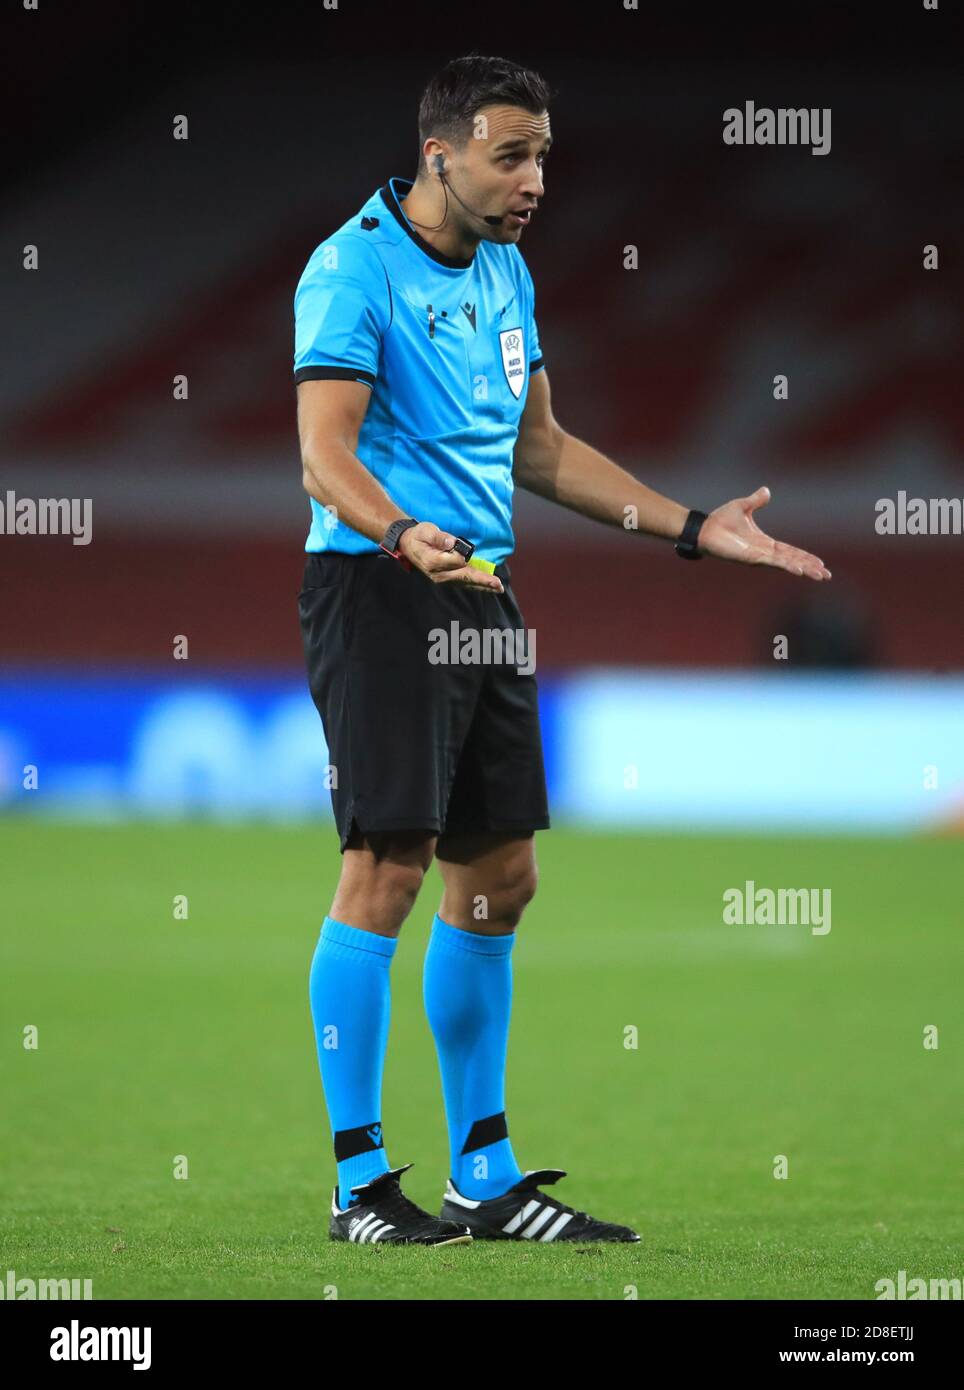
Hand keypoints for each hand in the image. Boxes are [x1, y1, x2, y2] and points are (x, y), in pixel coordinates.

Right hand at [398, 522, 503, 591]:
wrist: (409, 545)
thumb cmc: (419, 536)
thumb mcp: (425, 531)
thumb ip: (438, 537)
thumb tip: (451, 542)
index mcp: (433, 561)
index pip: (454, 561)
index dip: (462, 556)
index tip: (464, 550)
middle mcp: (438, 574)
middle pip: (464, 577)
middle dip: (482, 581)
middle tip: (498, 585)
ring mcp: (443, 579)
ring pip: (466, 583)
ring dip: (482, 586)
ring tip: (497, 589)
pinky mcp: (447, 579)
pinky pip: (463, 583)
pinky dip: (476, 585)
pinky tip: (487, 587)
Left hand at [696, 487, 830, 579]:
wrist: (705, 528)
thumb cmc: (720, 520)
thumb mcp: (743, 506)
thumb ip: (756, 501)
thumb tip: (766, 491)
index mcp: (765, 543)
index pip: (790, 552)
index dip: (805, 557)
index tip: (820, 563)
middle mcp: (764, 552)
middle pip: (793, 561)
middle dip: (810, 568)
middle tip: (826, 576)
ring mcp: (758, 557)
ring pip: (787, 564)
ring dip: (804, 570)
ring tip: (819, 576)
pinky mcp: (751, 558)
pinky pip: (773, 562)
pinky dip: (787, 566)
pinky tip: (799, 571)